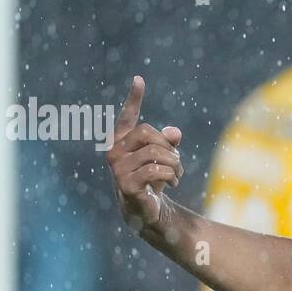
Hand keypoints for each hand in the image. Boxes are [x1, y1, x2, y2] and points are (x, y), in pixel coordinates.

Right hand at [105, 76, 184, 232]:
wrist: (147, 210)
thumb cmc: (154, 180)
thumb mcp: (164, 158)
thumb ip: (169, 142)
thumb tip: (175, 132)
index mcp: (122, 142)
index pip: (127, 117)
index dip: (133, 98)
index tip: (139, 79)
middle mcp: (114, 152)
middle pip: (147, 132)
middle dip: (167, 146)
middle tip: (177, 161)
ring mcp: (118, 169)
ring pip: (154, 152)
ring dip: (174, 163)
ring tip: (177, 175)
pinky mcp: (125, 184)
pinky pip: (155, 170)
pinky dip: (170, 175)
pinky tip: (173, 183)